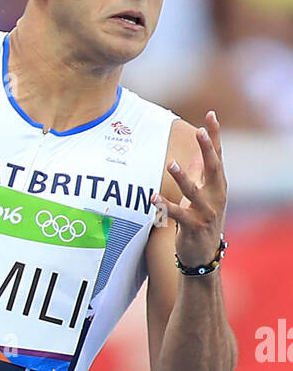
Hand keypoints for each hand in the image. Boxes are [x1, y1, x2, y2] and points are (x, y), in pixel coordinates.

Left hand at [152, 111, 227, 268]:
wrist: (204, 256)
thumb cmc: (202, 221)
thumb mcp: (204, 195)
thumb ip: (200, 174)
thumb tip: (195, 153)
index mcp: (218, 186)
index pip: (218, 156)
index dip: (214, 136)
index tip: (210, 115)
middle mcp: (216, 196)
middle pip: (214, 168)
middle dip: (207, 149)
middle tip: (199, 131)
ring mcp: (206, 212)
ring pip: (194, 191)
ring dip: (182, 177)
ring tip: (171, 163)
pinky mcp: (194, 227)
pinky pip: (178, 214)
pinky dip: (165, 206)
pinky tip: (153, 198)